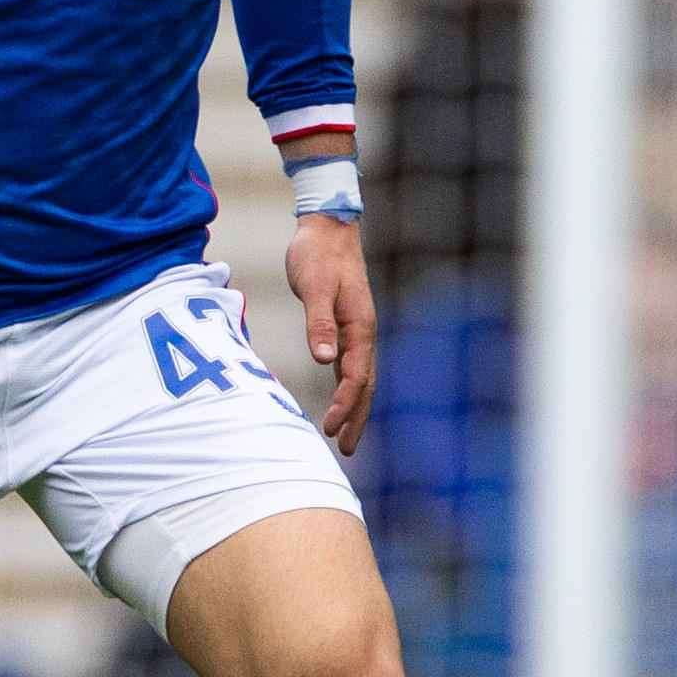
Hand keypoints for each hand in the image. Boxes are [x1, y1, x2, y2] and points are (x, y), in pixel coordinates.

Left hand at [287, 210, 377, 454]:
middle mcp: (362, 332)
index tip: (329, 429)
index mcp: (358, 327)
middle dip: (355, 418)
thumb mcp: (313, 288)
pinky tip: (338, 398)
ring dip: (352, 406)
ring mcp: (356, 329)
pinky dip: (345, 386)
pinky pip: (349, 364)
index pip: (355, 376)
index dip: (344, 405)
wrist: (327, 227)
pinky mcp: (344, 324)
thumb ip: (318, 323)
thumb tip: (324, 359)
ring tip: (343, 435)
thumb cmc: (317, 255)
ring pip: (358, 377)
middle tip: (345, 449)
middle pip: (363, 385)